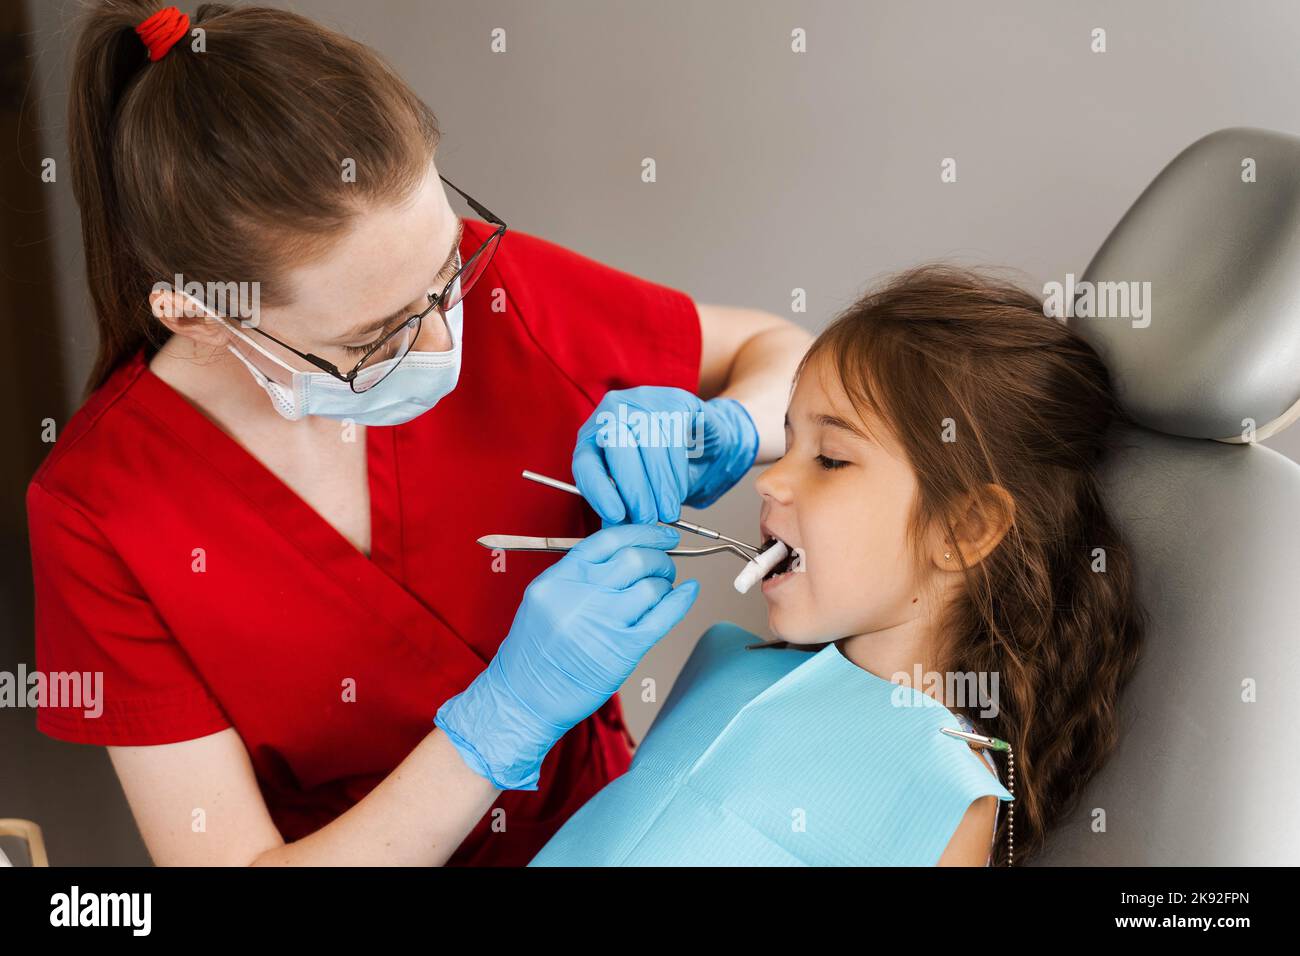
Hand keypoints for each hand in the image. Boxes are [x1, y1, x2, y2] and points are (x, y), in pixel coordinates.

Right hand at [434, 524, 698, 789]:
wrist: (523, 699)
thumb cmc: (535, 651)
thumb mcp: (545, 598)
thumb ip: (580, 574)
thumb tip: (627, 551)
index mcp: (559, 578)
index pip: (609, 538)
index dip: (642, 531)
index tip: (660, 534)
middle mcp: (580, 596)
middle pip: (636, 558)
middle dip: (659, 556)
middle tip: (664, 564)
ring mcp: (602, 623)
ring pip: (652, 586)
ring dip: (666, 583)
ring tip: (663, 589)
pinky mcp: (621, 651)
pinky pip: (662, 617)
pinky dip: (681, 601)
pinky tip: (688, 593)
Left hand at [571, 386, 758, 524]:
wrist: (704, 440)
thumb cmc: (662, 467)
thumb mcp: (636, 487)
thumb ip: (624, 505)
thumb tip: (613, 532)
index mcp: (594, 435)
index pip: (586, 460)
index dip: (598, 489)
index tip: (615, 515)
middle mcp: (612, 411)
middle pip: (618, 447)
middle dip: (635, 489)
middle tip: (649, 519)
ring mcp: (643, 401)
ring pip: (648, 444)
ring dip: (660, 486)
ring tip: (668, 512)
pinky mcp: (674, 400)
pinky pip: (673, 437)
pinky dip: (676, 471)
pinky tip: (680, 490)